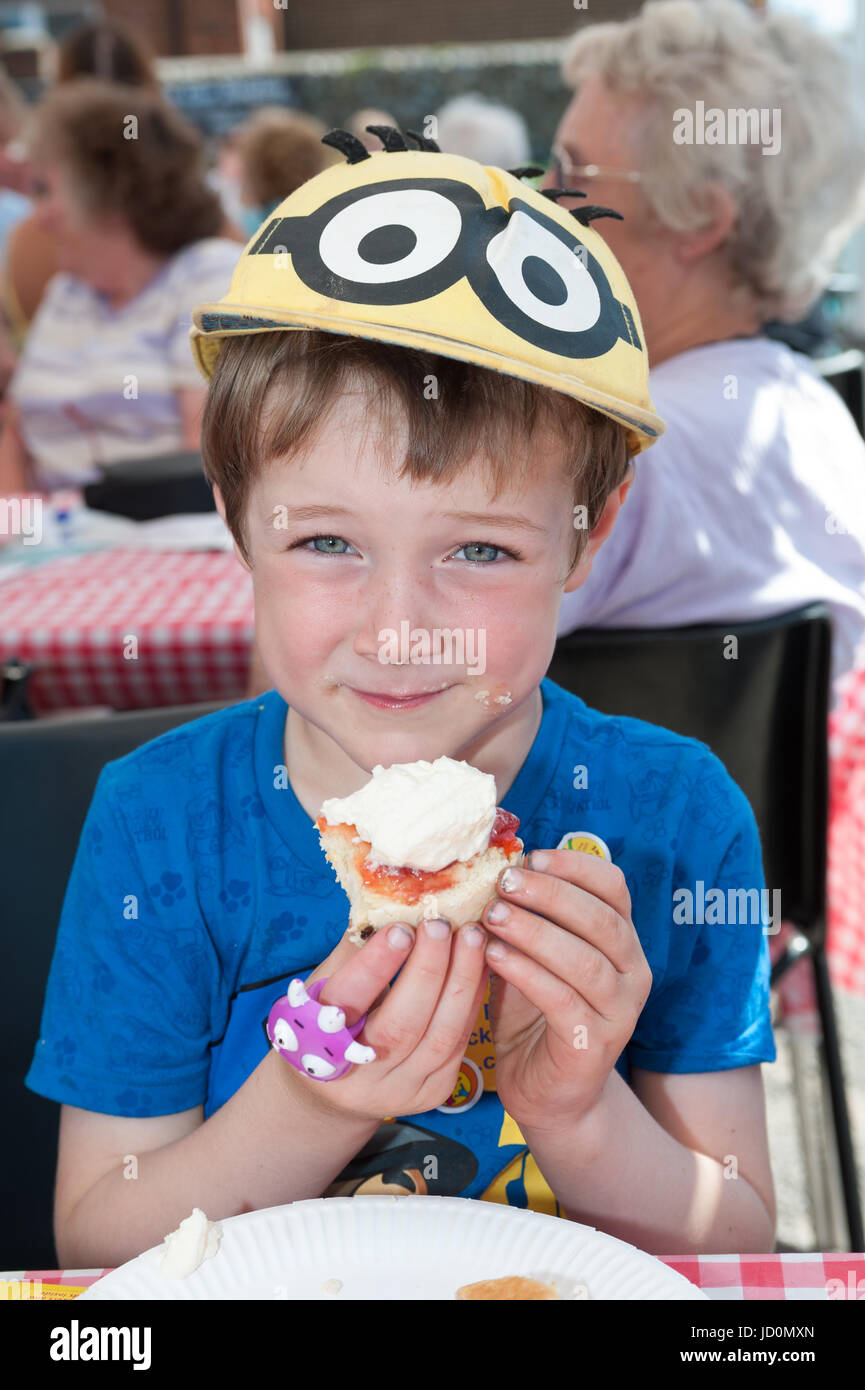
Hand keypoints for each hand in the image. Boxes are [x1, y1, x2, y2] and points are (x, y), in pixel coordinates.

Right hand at [286, 917, 488, 1121]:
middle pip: (402, 1026)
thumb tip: (386, 896)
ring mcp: (400, 1091)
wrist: (337, 1089)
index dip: (376, 965)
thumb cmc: (326, 1018)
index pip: (349, 1002)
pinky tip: (481, 964)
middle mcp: (359, 1077)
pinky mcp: (434, 1092)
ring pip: (442, 1036)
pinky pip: (461, 1042)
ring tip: (472, 936)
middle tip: (441, 923)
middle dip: (428, 970)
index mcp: (317, 1045)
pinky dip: (473, 999)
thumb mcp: (325, 984)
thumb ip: (354, 948)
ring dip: (462, 981)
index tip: (401, 926)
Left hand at [481, 850, 651, 1131]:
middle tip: (503, 882)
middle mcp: (632, 972)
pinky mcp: (593, 1044)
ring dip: (534, 932)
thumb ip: (528, 916)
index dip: (575, 867)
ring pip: (584, 960)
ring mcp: (619, 1011)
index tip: (532, 855)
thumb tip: (493, 866)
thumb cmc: (535, 1013)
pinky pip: (561, 999)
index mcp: (622, 941)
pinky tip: (493, 956)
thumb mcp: (534, 955)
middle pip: (601, 920)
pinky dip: (526, 972)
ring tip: (492, 916)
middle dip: (550, 894)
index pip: (615, 888)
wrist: (549, 1094)